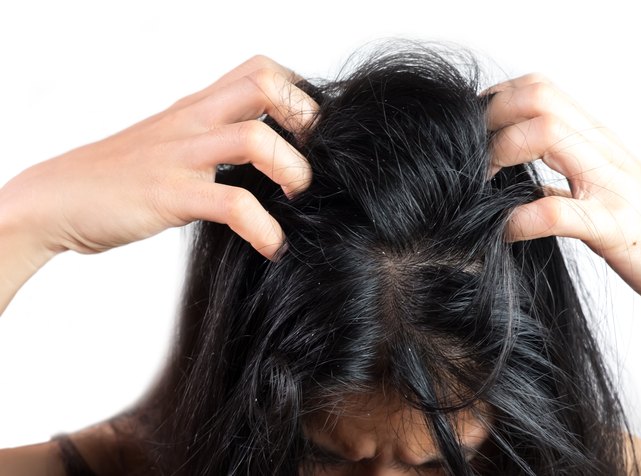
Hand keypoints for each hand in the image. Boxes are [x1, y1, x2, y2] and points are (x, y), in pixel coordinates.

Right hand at [0, 55, 315, 259]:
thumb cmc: (119, 176)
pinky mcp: (169, 194)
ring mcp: (181, 155)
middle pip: (265, 85)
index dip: (297, 93)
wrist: (56, 199)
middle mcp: (193, 121)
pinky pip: (233, 204)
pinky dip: (264, 228)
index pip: (259, 70)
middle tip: (317, 158)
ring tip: (301, 199)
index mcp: (196, 107)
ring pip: (256, 141)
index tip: (311, 132)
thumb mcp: (171, 142)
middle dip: (307, 120)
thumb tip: (263, 154)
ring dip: (294, 171)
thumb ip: (212, 137)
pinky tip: (272, 245)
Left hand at [487, 74, 640, 323]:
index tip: (469, 134)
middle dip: (490, 120)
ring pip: (548, 133)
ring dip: (500, 153)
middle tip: (468, 159)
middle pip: (537, 98)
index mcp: (594, 141)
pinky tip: (506, 231)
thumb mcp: (595, 190)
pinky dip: (523, 219)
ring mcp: (610, 185)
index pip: (538, 89)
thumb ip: (556, 176)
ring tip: (481, 186)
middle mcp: (601, 151)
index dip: (494, 102)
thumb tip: (506, 176)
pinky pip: (561, 211)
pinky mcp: (616, 227)